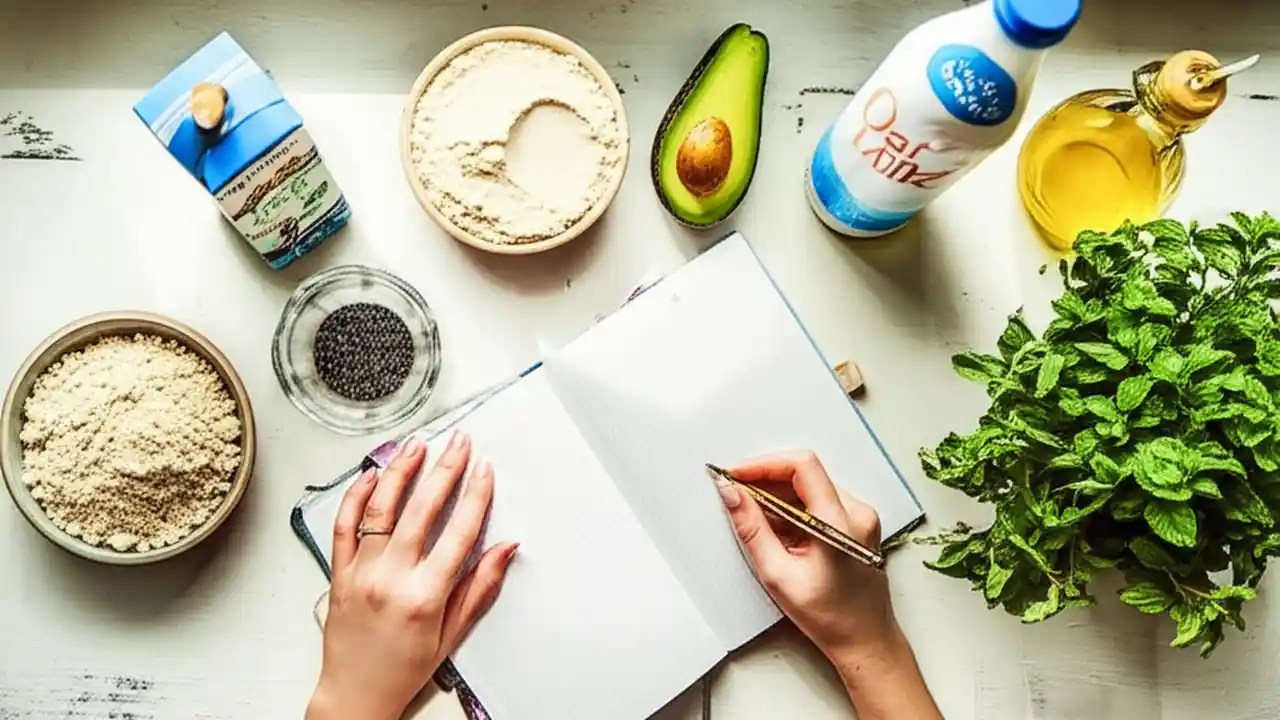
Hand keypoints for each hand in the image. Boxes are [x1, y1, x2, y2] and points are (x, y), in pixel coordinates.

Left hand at [307, 431, 517, 719]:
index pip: (458, 533)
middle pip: (421, 510)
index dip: (475, 495)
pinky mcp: (338, 573)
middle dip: (444, 469)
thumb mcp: (452, 633)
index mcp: (424, 597)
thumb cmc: (404, 669)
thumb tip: (507, 548)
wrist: (355, 694)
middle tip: (459, 442)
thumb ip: (480, 586)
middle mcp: (390, 580)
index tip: (484, 469)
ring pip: (380, 508)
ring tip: (417, 445)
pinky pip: (344, 525)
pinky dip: (356, 495)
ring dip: (401, 471)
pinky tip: (372, 474)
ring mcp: (360, 573)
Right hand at [720, 450, 939, 719]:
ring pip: (810, 486)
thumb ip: (752, 529)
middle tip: (736, 496)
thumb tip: (731, 494)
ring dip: (778, 496)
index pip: (802, 466)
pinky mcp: (856, 522)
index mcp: (839, 524)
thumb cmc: (828, 617)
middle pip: (805, 474)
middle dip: (766, 481)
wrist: (866, 639)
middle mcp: (856, 512)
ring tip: (757, 522)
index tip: (736, 475)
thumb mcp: (779, 576)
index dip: (764, 464)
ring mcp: (860, 516)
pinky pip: (819, 500)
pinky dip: (793, 509)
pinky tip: (779, 532)